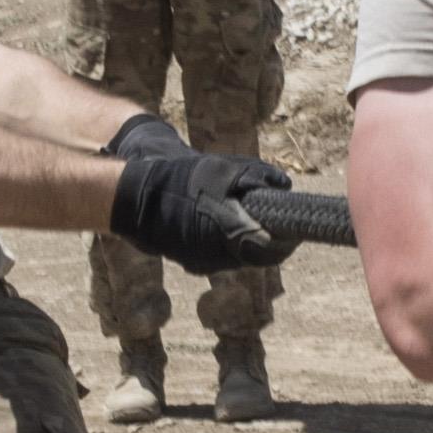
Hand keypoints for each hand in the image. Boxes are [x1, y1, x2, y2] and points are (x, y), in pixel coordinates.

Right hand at [100, 113, 301, 274]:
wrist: (136, 196)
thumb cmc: (181, 179)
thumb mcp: (222, 170)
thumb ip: (255, 176)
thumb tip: (283, 184)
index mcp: (227, 236)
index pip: (270, 248)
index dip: (287, 239)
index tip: (296, 227)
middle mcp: (216, 258)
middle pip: (256, 255)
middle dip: (271, 239)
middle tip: (283, 223)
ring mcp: (201, 263)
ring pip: (239, 256)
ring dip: (251, 241)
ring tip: (256, 219)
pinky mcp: (191, 261)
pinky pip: (220, 255)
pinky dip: (231, 241)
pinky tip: (228, 223)